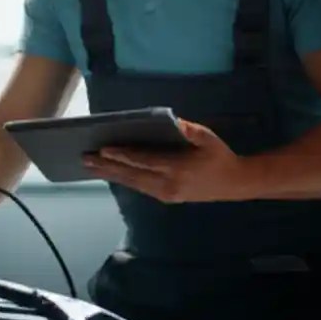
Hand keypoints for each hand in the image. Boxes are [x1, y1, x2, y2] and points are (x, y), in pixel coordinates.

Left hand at [82, 119, 250, 203]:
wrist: (235, 184)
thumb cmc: (220, 156)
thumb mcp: (208, 138)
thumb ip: (189, 130)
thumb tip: (171, 121)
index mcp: (178, 168)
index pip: (144, 161)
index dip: (123, 155)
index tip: (103, 149)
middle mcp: (168, 184)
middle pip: (132, 175)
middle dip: (107, 166)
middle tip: (85, 159)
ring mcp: (166, 194)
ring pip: (133, 184)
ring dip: (110, 175)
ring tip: (90, 167)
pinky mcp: (166, 198)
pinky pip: (140, 188)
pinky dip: (123, 180)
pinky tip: (110, 174)